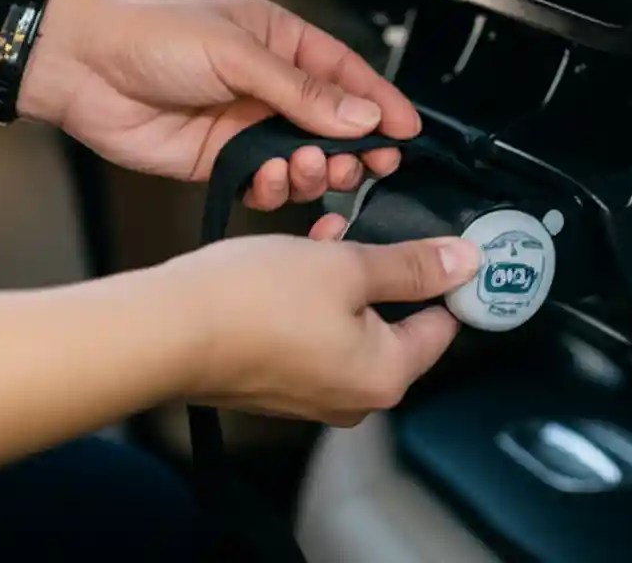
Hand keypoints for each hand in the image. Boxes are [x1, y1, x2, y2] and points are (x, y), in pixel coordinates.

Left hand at [20, 0, 417, 208]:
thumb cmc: (151, 36)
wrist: (82, 68)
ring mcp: (248, 127)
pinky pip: (266, 184)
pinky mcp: (223, 162)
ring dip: (314, 171)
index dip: (381, 105)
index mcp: (282, 45)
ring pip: (305, 161)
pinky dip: (274, 189)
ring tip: (307, 168)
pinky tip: (266, 180)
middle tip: (366, 165)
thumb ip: (303, 93)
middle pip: (335, 126)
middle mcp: (270, 88)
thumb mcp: (238, 54)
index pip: (348, 77)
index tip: (407, 133)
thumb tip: (361, 115)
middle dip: (354, 148)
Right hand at [147, 223, 480, 425]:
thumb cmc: (252, 301)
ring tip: (321, 242)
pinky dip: (312, 301)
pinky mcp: (277, 384)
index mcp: (386, 376)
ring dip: (344, 281)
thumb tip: (465, 263)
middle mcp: (354, 398)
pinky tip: (292, 266)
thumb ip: (412, 265)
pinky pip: (314, 337)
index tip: (439, 246)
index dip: (445, 279)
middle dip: (384, 275)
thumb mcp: (347, 265)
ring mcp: (313, 395)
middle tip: (365, 234)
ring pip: (352, 326)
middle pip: (397, 327)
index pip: (444, 325)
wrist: (166, 330)